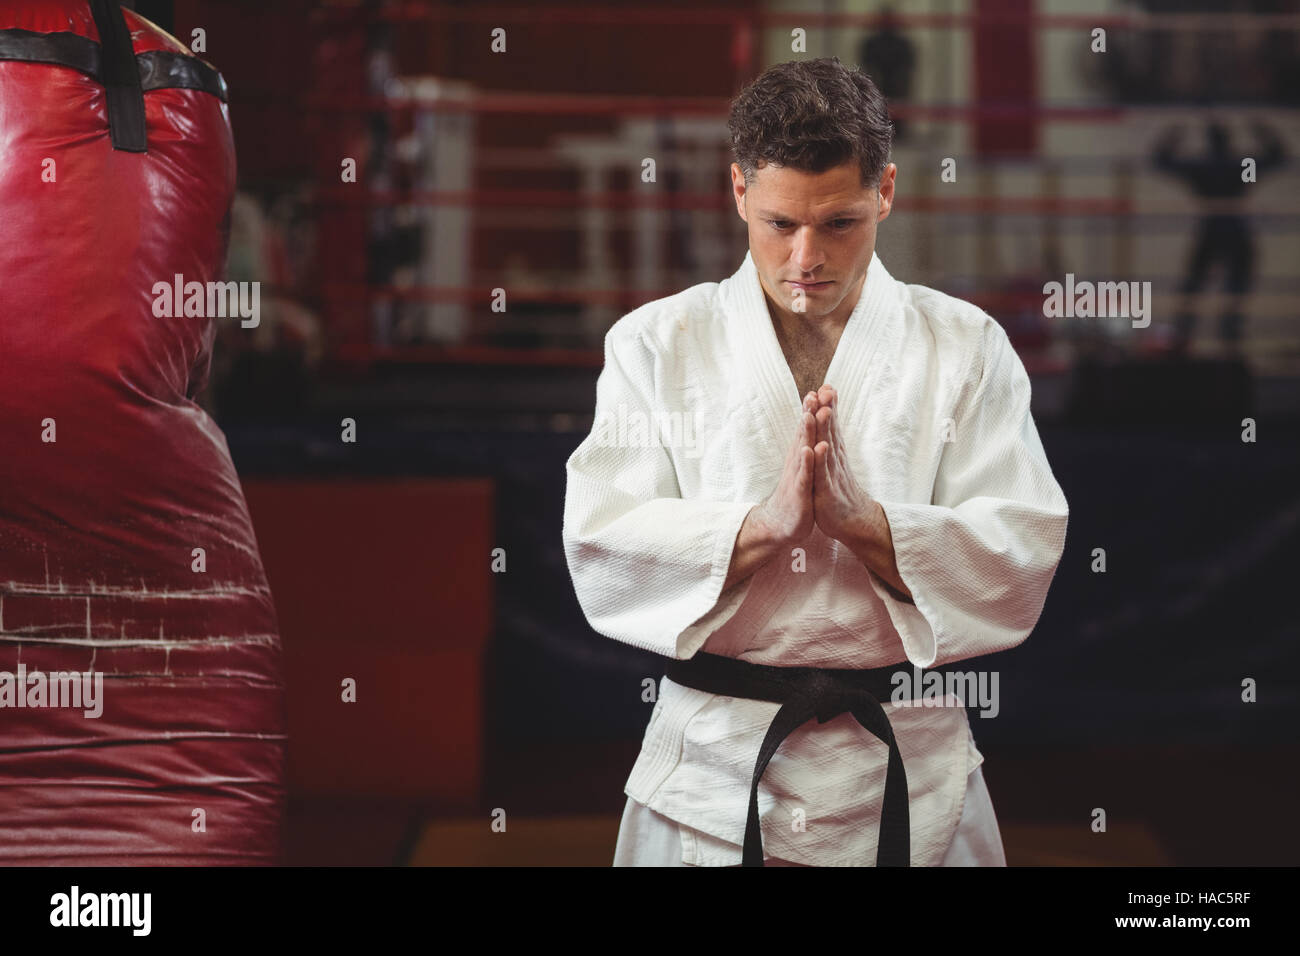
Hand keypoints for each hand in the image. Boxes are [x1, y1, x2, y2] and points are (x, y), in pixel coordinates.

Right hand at [750, 391, 817, 547]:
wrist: (784, 522)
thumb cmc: (796, 493)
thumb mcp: (804, 467)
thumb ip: (807, 445)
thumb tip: (810, 424)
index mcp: (801, 455)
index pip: (808, 429)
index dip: (814, 409)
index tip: (822, 389)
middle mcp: (797, 462)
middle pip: (803, 434)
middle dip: (809, 413)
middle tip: (814, 393)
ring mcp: (797, 476)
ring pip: (802, 450)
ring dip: (806, 433)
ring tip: (810, 415)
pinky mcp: (799, 493)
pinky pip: (803, 476)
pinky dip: (807, 463)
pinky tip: (810, 450)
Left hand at [811, 385, 873, 543]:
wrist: (853, 521)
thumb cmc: (840, 491)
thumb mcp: (834, 465)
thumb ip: (832, 443)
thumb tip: (831, 422)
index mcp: (833, 454)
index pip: (830, 426)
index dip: (828, 406)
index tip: (826, 385)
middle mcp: (834, 461)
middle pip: (830, 431)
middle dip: (828, 409)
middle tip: (827, 388)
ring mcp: (831, 475)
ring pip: (827, 448)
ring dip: (825, 429)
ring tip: (825, 410)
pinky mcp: (826, 492)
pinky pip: (822, 474)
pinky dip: (820, 461)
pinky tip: (819, 448)